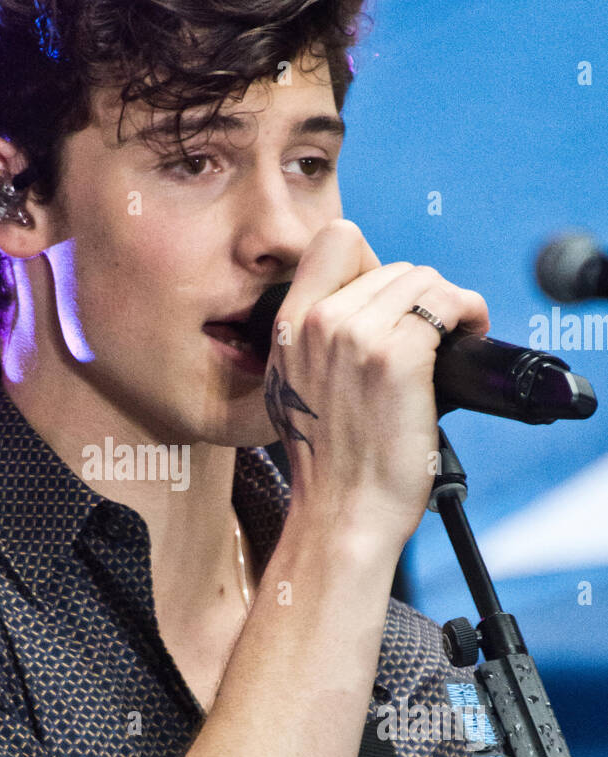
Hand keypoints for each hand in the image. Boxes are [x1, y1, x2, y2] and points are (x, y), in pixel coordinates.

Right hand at [265, 219, 489, 547]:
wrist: (341, 515)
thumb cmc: (328, 466)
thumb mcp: (291, 391)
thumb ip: (312, 344)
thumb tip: (361, 309)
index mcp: (286, 327)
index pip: (335, 240)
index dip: (373, 261)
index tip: (391, 301)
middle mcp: (316, 323)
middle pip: (389, 263)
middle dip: (418, 293)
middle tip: (433, 330)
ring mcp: (356, 336)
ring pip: (422, 279)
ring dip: (448, 301)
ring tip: (456, 330)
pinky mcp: (397, 357)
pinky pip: (447, 303)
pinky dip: (468, 311)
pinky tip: (470, 331)